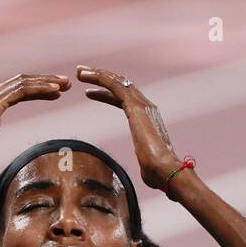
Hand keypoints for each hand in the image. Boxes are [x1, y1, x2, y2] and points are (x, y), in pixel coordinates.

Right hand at [0, 73, 71, 176]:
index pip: (17, 90)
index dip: (38, 89)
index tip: (56, 93)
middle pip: (22, 82)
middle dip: (46, 81)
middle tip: (66, 83)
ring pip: (23, 83)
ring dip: (47, 83)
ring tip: (65, 85)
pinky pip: (20, 91)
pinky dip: (39, 90)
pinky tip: (55, 93)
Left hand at [77, 65, 180, 190]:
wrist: (166, 170)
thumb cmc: (157, 174)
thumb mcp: (146, 165)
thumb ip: (145, 162)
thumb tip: (146, 172)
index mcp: (149, 119)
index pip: (125, 99)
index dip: (107, 94)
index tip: (91, 92)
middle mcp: (147, 107)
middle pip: (122, 85)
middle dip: (102, 77)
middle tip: (83, 73)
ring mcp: (142, 105)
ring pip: (117, 82)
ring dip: (97, 74)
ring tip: (80, 72)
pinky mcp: (135, 106)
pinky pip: (115, 85)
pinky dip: (100, 78)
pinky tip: (86, 76)